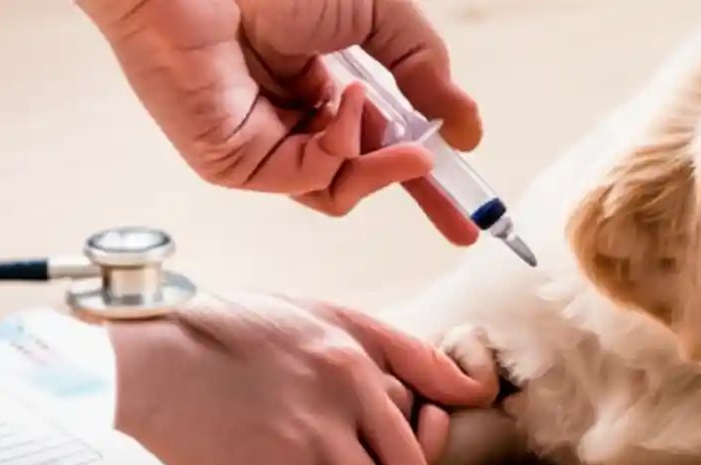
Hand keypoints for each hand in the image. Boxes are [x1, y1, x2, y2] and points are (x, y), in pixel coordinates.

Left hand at [77, 0, 482, 244]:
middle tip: (450, 199)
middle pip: (360, 177)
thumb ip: (424, 69)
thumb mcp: (378, 15)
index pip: (379, 144)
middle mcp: (289, 119)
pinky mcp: (232, 163)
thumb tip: (467, 128)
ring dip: (379, 165)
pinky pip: (307, 179)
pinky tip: (345, 102)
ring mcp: (260, 144)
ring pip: (338, 190)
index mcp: (319, 84)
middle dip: (410, 185)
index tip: (468, 209)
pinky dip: (341, 149)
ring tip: (394, 128)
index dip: (425, 175)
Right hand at [108, 293, 497, 464]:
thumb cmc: (226, 335)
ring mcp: (311, 444)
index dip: (412, 446)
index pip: (425, 420)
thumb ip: (399, 351)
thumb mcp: (319, 316)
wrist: (141, 358)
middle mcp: (344, 397)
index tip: (370, 451)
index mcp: (357, 355)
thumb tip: (473, 392)